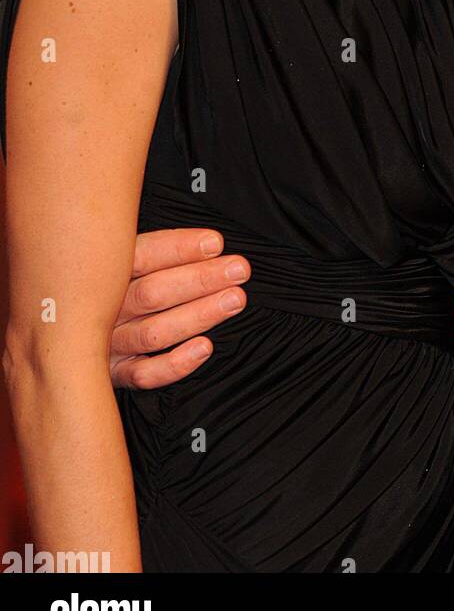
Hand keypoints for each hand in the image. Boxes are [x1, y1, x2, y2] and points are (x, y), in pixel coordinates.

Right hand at [110, 228, 250, 389]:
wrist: (58, 330)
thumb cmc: (110, 283)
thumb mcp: (118, 256)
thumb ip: (151, 247)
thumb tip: (204, 236)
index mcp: (104, 272)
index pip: (141, 256)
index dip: (179, 249)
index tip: (215, 243)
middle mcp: (102, 307)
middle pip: (152, 293)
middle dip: (200, 279)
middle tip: (239, 270)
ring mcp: (107, 343)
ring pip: (153, 332)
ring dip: (198, 315)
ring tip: (234, 300)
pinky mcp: (113, 374)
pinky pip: (143, 374)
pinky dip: (175, 363)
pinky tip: (204, 347)